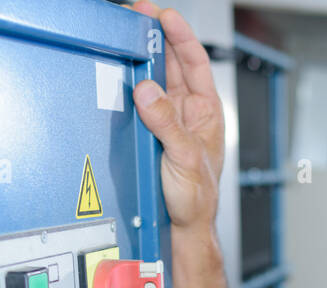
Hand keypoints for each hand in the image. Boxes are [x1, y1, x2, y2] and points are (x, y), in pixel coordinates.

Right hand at [128, 2, 224, 231]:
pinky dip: (128, 86)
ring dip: (140, 60)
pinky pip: (138, 102)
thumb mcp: (184, 156)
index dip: (181, 36)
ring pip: (153, 80)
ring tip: (126, 39)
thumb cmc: (196, 198)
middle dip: (155, 38)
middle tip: (137, 16)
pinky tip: (120, 76)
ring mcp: (167, 120)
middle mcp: (188, 112)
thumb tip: (148, 91)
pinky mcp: (149, 132)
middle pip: (171, 64)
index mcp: (206, 111)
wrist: (181, 227)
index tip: (165, 16)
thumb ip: (166, 123)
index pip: (195, 62)